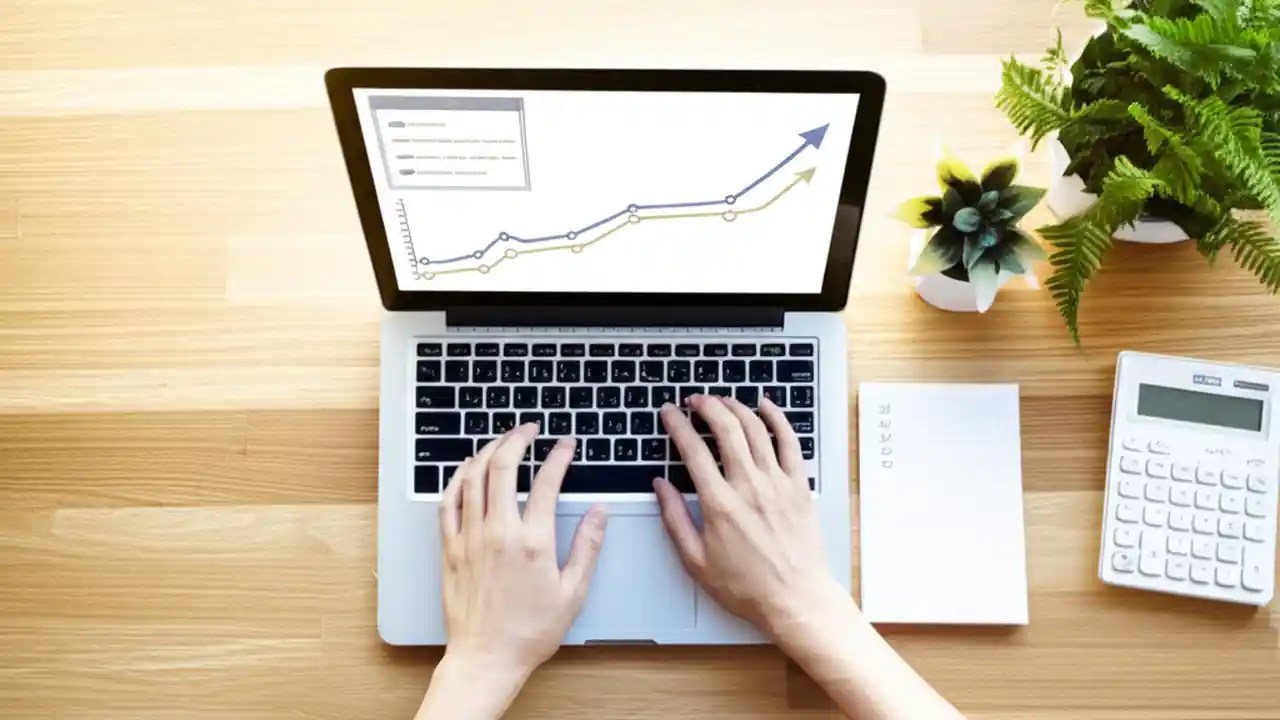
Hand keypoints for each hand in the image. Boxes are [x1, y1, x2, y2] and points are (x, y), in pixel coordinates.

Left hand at [419, 424, 607, 719]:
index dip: (559, 456)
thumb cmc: (530, 631)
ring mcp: (470, 538)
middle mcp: (499, 533)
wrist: (486, 658)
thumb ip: (588, 546)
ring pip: (472, 477)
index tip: (566, 446)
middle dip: (517, 438)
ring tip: (501, 441)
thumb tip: (600, 513)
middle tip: (529, 429)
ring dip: (487, 451)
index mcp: (533, 542)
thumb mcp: (573, 591)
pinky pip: (447, 502)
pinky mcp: (450, 549)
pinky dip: (457, 479)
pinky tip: (466, 470)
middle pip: (502, 466)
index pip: (547, 481)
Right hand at [654, 395, 844, 639]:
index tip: (669, 414)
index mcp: (720, 505)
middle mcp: (749, 487)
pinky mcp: (799, 486)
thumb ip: (674, 519)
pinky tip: (766, 406)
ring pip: (756, 429)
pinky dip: (777, 419)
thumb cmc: (747, 586)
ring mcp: (778, 484)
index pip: (693, 450)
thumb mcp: (696, 561)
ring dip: (736, 408)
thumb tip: (660, 487)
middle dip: (706, 406)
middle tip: (694, 401)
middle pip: (726, 429)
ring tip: (721, 400)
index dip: (677, 425)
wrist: (795, 599)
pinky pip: (790, 442)